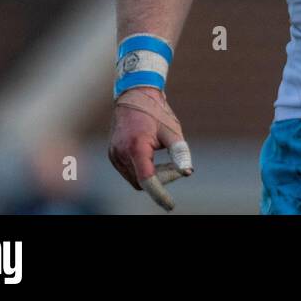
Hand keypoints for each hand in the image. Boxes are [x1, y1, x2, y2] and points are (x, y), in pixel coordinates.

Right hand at [108, 86, 192, 210]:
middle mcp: (121, 153)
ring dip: (153, 175)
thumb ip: (180, 152)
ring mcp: (114, 155)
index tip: (170, 205)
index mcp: (136, 147)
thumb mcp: (172, 130)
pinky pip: (129, 171)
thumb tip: (187, 171)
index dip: (160, 194)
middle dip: (161, 179)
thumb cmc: (156, 112)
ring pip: (135, 178)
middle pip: (142, 181)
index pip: (148, 179)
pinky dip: (143, 170)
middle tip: (178, 167)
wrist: (135, 95)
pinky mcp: (113, 154)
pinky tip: (154, 156)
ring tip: (167, 158)